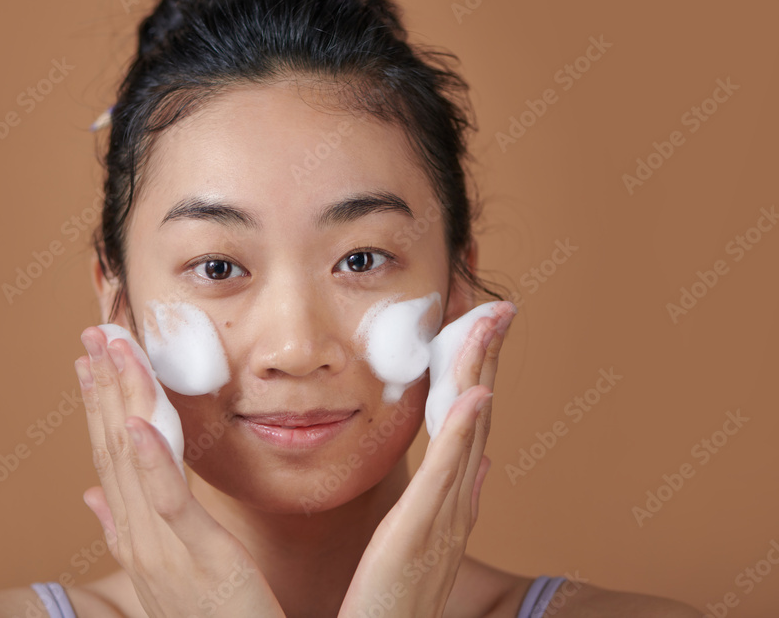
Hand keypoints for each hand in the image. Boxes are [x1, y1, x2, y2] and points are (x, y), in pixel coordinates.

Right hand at [76, 327, 285, 617]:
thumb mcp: (160, 569)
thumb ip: (124, 526)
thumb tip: (92, 493)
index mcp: (134, 535)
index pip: (109, 456)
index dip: (98, 403)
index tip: (89, 358)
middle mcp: (139, 538)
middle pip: (113, 447)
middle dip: (104, 386)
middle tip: (95, 331)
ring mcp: (162, 549)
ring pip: (132, 461)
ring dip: (120, 400)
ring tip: (111, 350)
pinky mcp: (198, 557)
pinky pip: (168, 501)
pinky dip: (150, 459)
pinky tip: (139, 420)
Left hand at [338, 302, 516, 617]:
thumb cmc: (394, 595)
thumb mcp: (424, 534)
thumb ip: (453, 494)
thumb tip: (479, 458)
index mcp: (454, 494)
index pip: (469, 417)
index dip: (476, 366)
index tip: (479, 320)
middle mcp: (459, 499)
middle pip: (478, 412)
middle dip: (488, 355)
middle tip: (499, 304)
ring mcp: (445, 515)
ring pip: (469, 430)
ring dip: (481, 373)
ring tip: (489, 323)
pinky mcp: (421, 531)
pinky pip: (447, 475)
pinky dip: (464, 433)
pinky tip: (475, 395)